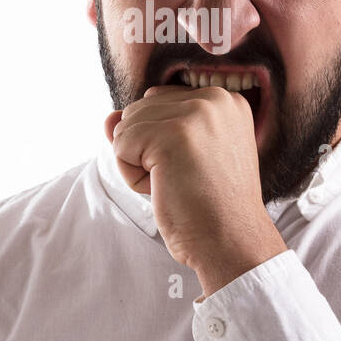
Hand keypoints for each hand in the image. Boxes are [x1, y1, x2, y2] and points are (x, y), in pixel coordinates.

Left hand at [105, 85, 286, 298]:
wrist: (231, 242)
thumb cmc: (208, 207)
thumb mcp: (181, 157)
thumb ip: (147, 128)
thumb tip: (108, 117)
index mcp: (225, 100)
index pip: (159, 102)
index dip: (162, 142)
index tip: (196, 169)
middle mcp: (215, 98)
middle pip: (140, 110)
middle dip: (147, 150)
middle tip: (186, 180)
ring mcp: (195, 113)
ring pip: (126, 126)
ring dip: (138, 164)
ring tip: (177, 184)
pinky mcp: (173, 134)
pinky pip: (120, 145)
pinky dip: (132, 175)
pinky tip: (164, 189)